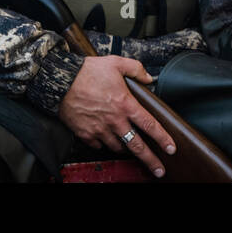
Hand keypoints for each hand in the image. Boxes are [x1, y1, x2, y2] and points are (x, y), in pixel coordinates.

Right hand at [57, 55, 176, 177]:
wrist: (61, 81)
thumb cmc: (87, 71)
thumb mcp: (116, 62)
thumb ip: (136, 69)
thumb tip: (149, 78)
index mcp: (125, 104)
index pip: (149, 125)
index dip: (163, 138)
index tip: (171, 148)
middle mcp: (114, 120)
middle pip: (136, 146)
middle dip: (150, 160)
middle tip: (159, 170)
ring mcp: (100, 130)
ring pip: (117, 147)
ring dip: (125, 148)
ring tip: (129, 147)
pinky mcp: (86, 134)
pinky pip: (99, 145)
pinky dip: (104, 144)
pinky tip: (106, 139)